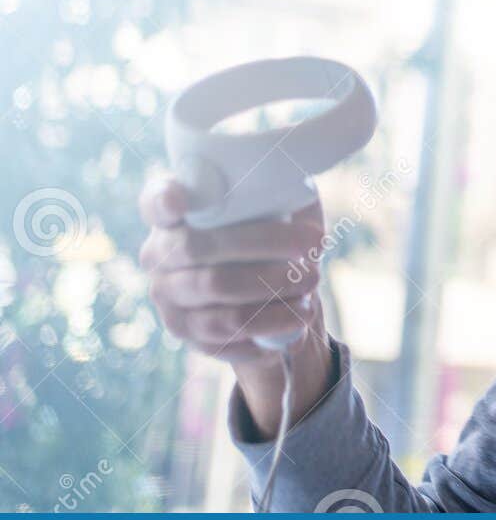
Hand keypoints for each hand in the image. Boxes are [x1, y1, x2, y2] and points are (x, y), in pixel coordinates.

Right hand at [137, 174, 333, 436]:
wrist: (276, 288)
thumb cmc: (277, 230)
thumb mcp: (281, 200)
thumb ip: (277, 187)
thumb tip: (293, 184)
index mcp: (175, 213)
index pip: (155, 202)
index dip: (162, 200)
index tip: (179, 200)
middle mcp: (159, 254)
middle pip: (199, 247)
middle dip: (265, 243)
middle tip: (316, 243)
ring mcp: (168, 297)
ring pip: (215, 291)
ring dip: (273, 290)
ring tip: (312, 284)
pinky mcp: (187, 333)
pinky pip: (226, 335)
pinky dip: (268, 326)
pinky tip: (296, 319)